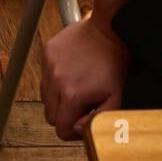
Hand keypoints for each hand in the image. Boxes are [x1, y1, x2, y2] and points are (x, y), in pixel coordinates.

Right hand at [41, 18, 131, 139]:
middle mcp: (55, 81)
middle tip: (82, 106)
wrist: (108, 30)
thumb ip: (99, 120)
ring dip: (58, 98)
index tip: (84, 119)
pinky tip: (72, 72)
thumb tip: (79, 128)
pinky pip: (45, 75)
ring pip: (45, 96)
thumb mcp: (116, 97)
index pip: (60, 129)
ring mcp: (49, 65)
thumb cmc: (114, 63)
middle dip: (64, 116)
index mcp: (72, 95)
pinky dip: (55, 79)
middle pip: (50, 116)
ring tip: (76, 88)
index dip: (73, 130)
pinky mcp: (47, 52)